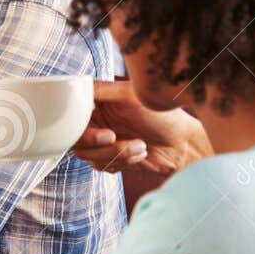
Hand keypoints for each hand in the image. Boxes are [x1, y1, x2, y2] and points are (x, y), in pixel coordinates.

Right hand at [72, 80, 210, 177]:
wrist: (183, 144)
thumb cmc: (163, 116)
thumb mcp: (131, 95)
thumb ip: (101, 89)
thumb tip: (78, 87)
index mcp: (97, 103)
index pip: (71, 113)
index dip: (77, 121)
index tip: (94, 121)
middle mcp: (96, 123)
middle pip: (75, 137)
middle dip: (95, 141)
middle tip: (113, 137)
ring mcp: (101, 143)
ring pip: (87, 155)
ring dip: (115, 153)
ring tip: (139, 145)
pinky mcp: (109, 160)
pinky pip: (101, 166)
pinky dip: (122, 161)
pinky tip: (139, 152)